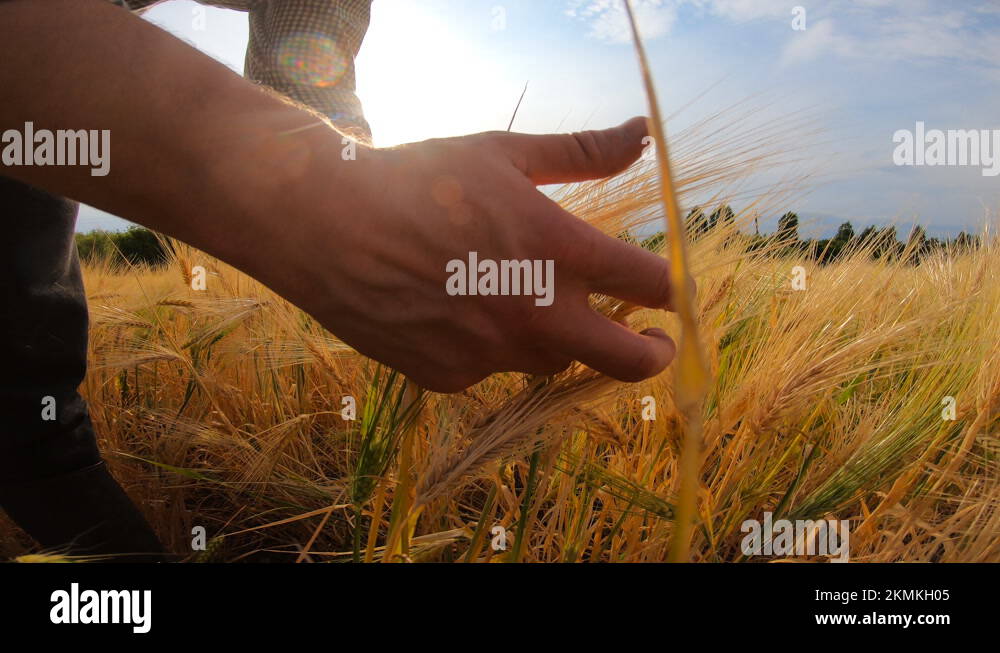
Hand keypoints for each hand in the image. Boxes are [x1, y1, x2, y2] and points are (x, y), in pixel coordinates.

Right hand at [258, 118, 679, 392]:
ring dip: (557, 338)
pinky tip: (452, 309)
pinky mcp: (451, 377)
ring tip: (523, 300)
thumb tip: (642, 132)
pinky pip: (489, 368)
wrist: (325, 227)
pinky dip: (487, 345)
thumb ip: (581, 152)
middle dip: (655, 353)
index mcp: (560, 251)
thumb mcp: (503, 154)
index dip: (670, 289)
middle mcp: (538, 314)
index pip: (651, 285)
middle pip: (630, 360)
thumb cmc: (416, 180)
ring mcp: (494, 354)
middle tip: (655, 343)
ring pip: (553, 361)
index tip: (666, 290)